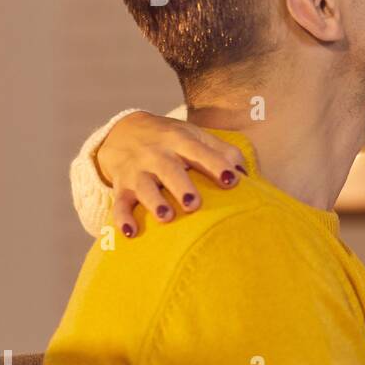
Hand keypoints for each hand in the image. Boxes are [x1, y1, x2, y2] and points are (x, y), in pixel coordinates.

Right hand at [96, 111, 247, 236]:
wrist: (124, 131)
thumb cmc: (173, 140)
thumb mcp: (196, 136)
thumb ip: (224, 152)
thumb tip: (246, 176)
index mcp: (180, 140)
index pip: (200, 151)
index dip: (216, 164)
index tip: (232, 180)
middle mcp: (157, 154)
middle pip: (169, 169)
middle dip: (181, 186)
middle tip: (194, 204)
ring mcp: (137, 170)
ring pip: (144, 186)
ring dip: (154, 202)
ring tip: (166, 217)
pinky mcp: (122, 186)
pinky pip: (119, 203)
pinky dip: (121, 218)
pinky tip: (129, 233)